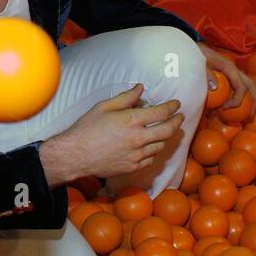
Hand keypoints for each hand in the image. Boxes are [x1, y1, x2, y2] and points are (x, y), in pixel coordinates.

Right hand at [40, 84, 183, 185]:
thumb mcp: (104, 107)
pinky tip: (149, 146)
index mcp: (132, 121)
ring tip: (163, 130)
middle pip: (168, 131)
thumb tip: (141, 88)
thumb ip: (126, 97)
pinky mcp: (132, 167)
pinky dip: (153, 151)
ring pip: (161, 146)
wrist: (75, 155)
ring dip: (165, 137)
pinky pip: (150, 159)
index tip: (176, 104)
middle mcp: (138, 138)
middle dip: (177, 122)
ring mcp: (137, 155)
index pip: (161, 112)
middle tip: (180, 117)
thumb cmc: (87, 128)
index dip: (172, 107)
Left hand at [198, 41, 255, 109]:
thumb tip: (214, 88)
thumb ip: (207, 75)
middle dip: (254, 100)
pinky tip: (240, 105)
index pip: (240, 87)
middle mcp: (235, 70)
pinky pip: (239, 86)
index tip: (226, 108)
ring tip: (252, 112)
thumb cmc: (199, 56)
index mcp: (230, 69)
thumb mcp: (202, 64)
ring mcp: (233, 72)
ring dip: (252, 98)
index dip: (237, 100)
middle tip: (251, 114)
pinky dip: (243, 95)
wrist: (198, 47)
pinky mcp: (229, 75)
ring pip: (248, 85)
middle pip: (250, 85)